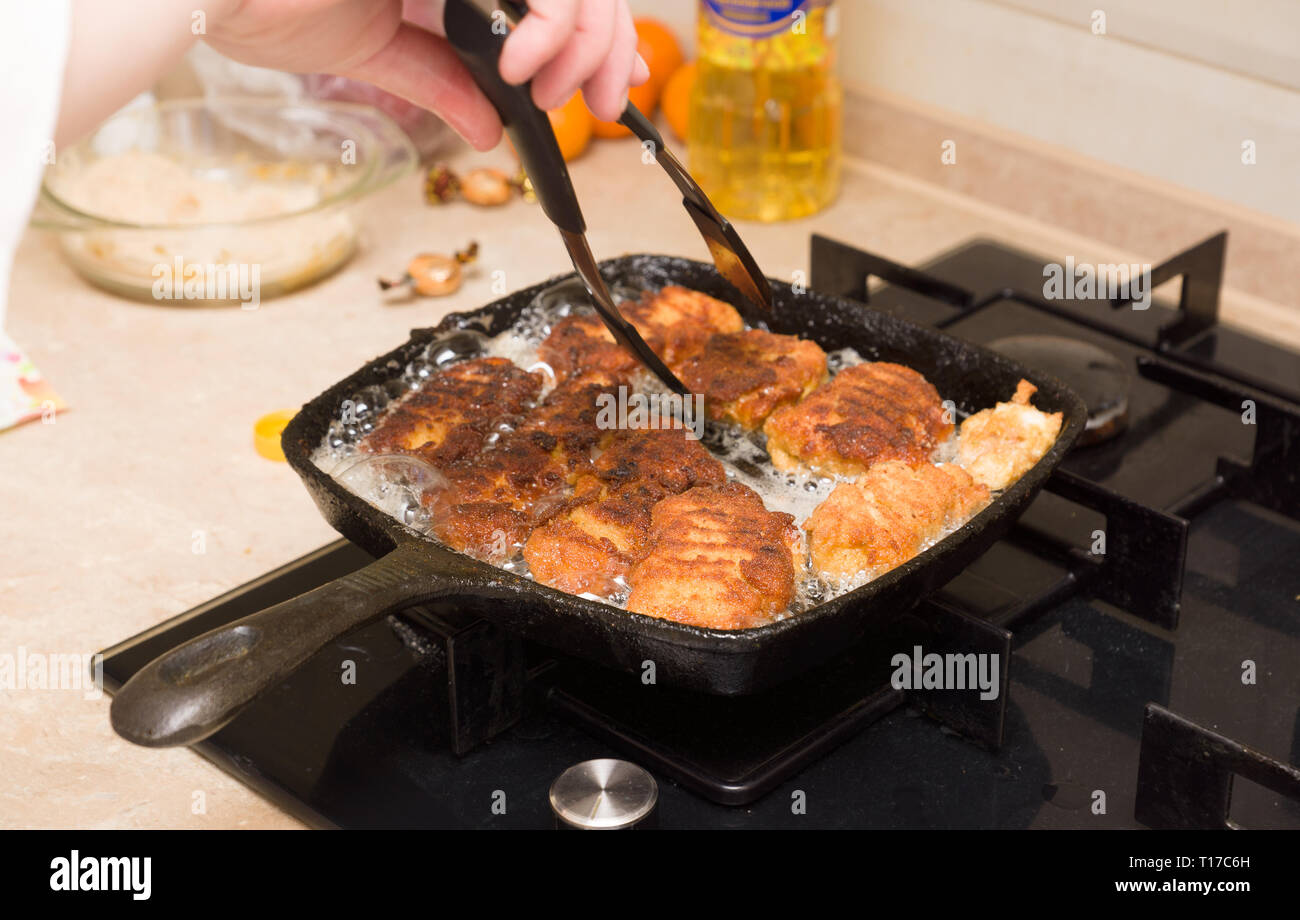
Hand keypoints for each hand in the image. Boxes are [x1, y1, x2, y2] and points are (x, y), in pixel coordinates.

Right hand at [204, 0, 649, 150]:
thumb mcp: (376, 50)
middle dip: (608, 39)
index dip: (594, 27)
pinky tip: (525, 68)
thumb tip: (488, 132)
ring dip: (585, 35)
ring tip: (561, 92)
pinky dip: (549, 22)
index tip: (614, 79)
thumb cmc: (268, 5)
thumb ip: (441, 81)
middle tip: (604, 99)